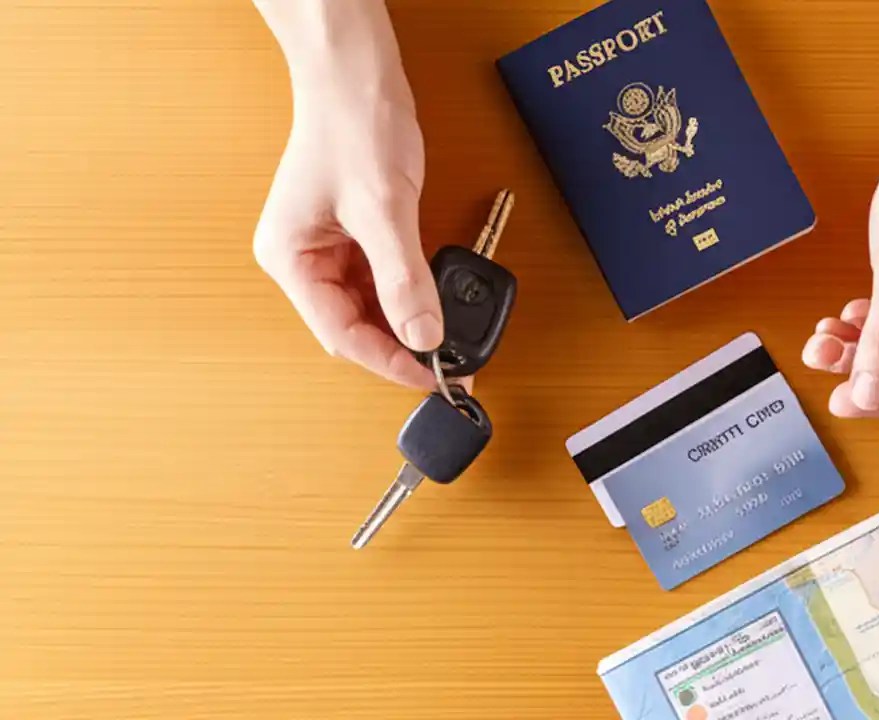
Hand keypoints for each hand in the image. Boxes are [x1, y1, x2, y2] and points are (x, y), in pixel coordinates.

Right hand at [252, 2, 439, 389]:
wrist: (358, 76)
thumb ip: (403, 279)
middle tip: (449, 367)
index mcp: (290, 259)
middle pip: (353, 328)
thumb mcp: (383, 210)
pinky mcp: (355, 238)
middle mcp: (303, 261)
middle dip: (401, 349)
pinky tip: (438, 307)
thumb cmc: (352, 125)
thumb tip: (424, 334)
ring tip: (450, 343)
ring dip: (408, 327)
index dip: (388, 361)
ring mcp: (328, 250)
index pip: (340, 334)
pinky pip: (382, 283)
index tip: (430, 378)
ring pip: (370, 310)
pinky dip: (410, 298)